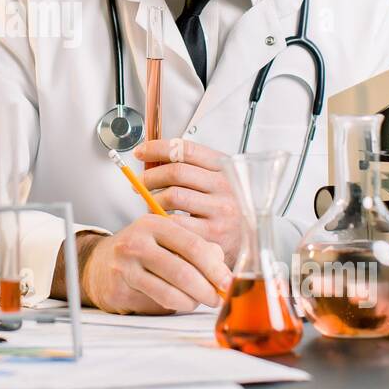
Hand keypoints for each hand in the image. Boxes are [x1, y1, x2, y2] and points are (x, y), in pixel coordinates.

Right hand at [81, 213, 230, 314]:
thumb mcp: (167, 240)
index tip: (228, 282)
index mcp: (154, 223)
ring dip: (192, 301)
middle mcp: (137, 241)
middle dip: (206, 289)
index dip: (215, 267)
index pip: (193, 245)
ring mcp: (125, 265)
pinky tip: (180, 302)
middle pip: (182, 269)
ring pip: (170, 289)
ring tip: (199, 301)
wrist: (100, 264)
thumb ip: (196, 249)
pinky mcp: (119, 286)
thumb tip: (221, 269)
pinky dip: (175, 305)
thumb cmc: (143, 253)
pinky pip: (156, 301)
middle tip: (216, 298)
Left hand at [133, 138, 241, 267]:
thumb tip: (150, 159)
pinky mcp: (213, 234)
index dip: (157, 148)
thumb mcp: (215, 181)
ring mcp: (220, 210)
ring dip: (152, 199)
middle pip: (176, 172)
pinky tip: (160, 221)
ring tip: (150, 203)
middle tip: (140, 182)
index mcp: (223, 167)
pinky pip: (175, 223)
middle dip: (150, 176)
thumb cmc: (225, 208)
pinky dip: (161, 220)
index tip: (141, 152)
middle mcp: (224, 186)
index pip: (185, 149)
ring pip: (173, 196)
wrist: (248, 240)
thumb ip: (189, 168)